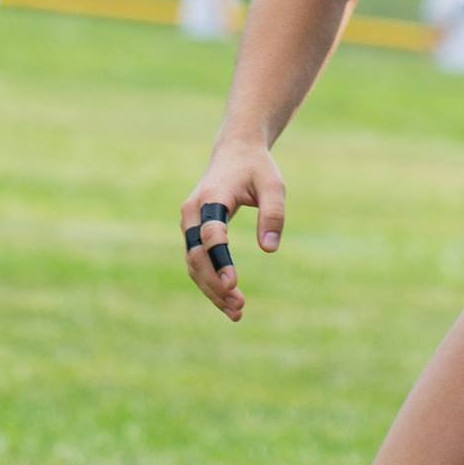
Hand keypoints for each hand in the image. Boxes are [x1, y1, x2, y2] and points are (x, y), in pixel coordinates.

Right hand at [181, 139, 286, 322]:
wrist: (234, 152)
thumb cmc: (256, 168)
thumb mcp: (274, 185)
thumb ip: (273, 214)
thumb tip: (269, 250)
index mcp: (211, 198)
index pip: (210, 233)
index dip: (220, 259)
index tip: (233, 283)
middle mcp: (192, 213)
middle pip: (196, 256)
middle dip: (215, 283)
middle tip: (239, 306)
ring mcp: (189, 225)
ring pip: (193, 265)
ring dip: (212, 289)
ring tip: (237, 312)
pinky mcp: (193, 234)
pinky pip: (197, 264)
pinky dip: (210, 284)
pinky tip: (229, 303)